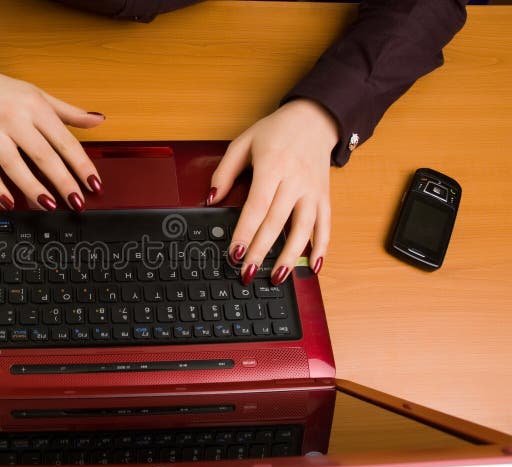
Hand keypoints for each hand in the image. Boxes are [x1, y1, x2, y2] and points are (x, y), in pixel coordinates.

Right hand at [0, 60, 105, 210]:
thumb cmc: (7, 92)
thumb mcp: (41, 96)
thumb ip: (71, 113)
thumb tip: (99, 119)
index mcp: (36, 108)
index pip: (64, 141)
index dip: (81, 165)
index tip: (94, 184)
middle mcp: (15, 120)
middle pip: (42, 155)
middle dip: (62, 181)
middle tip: (77, 202)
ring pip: (13, 165)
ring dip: (32, 187)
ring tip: (49, 205)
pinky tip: (10, 202)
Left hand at [207, 98, 337, 284]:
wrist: (315, 118)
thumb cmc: (276, 131)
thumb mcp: (243, 143)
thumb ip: (225, 171)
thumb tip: (211, 199)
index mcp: (273, 166)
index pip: (257, 206)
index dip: (246, 232)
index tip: (235, 253)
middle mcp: (295, 181)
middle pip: (277, 222)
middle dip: (261, 251)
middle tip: (248, 273)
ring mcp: (312, 191)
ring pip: (303, 229)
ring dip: (290, 257)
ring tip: (277, 277)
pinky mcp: (325, 196)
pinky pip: (325, 225)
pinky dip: (322, 248)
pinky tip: (314, 266)